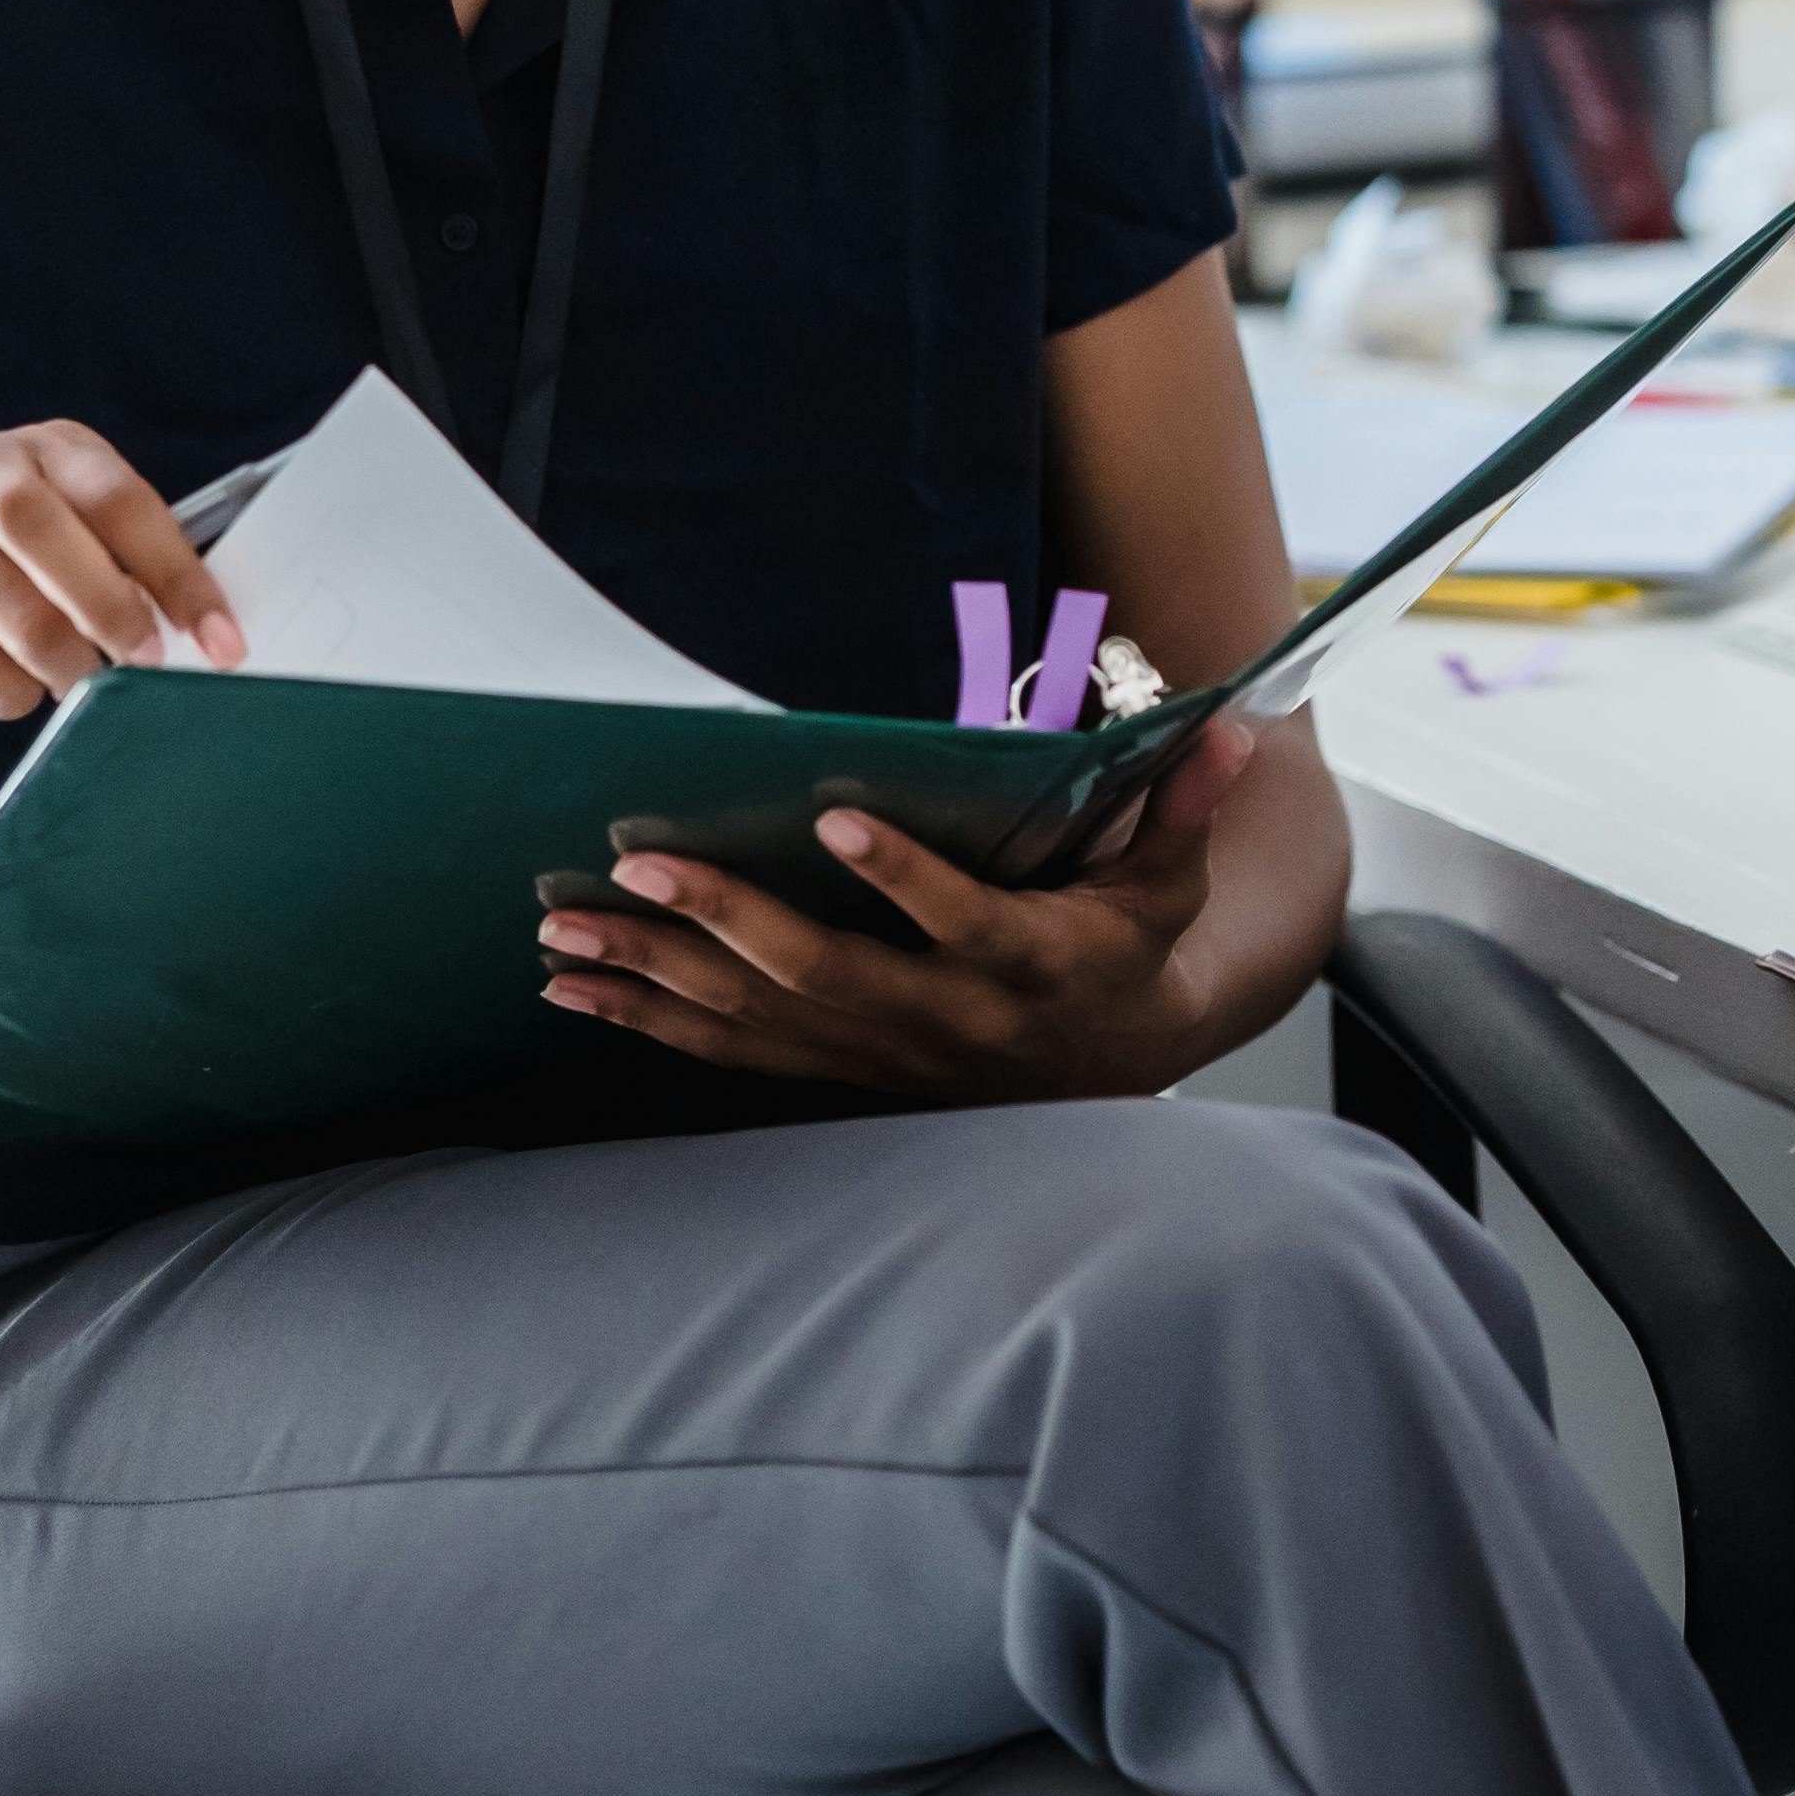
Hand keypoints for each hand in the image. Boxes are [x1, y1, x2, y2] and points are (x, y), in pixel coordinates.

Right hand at [0, 422, 248, 724]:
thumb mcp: (16, 503)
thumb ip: (94, 541)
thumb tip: (185, 617)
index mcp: (33, 450)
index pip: (126, 504)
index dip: (181, 577)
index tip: (221, 638)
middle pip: (71, 561)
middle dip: (121, 624)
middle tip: (142, 661)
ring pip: (32, 629)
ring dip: (69, 671)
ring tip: (70, 675)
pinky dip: (12, 695)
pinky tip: (4, 680)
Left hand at [536, 715, 1264, 1101]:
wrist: (1107, 1070)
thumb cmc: (1125, 950)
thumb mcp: (1167, 883)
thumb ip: (1181, 804)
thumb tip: (1229, 723)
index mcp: (1027, 964)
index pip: (963, 921)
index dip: (905, 876)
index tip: (840, 817)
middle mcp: (943, 1020)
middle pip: (823, 975)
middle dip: (726, 920)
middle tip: (641, 861)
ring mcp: (879, 1056)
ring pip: (754, 1020)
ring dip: (656, 973)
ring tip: (565, 929)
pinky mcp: (834, 1072)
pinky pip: (728, 1055)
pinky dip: (648, 1023)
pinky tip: (578, 990)